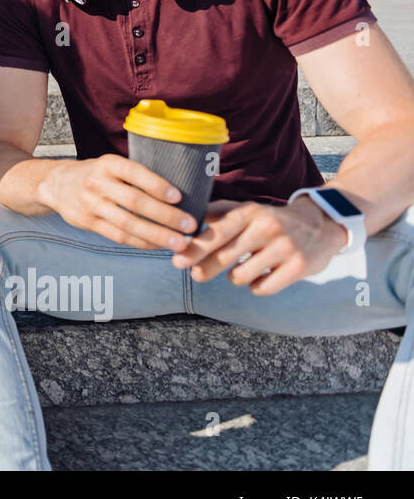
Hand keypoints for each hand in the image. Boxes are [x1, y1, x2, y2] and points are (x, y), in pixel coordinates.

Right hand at [36, 154, 196, 250]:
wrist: (55, 184)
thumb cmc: (95, 174)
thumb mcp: (110, 164)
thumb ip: (135, 175)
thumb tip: (178, 193)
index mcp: (107, 164)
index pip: (134, 172)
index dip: (157, 185)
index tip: (179, 197)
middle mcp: (96, 183)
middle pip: (134, 201)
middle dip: (165, 215)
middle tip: (189, 224)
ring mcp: (90, 205)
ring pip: (127, 223)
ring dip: (157, 235)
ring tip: (179, 243)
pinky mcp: (87, 223)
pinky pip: (118, 236)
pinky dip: (141, 242)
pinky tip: (158, 245)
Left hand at [170, 198, 348, 294]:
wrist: (322, 223)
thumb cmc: (273, 219)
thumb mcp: (248, 210)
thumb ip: (217, 213)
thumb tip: (184, 218)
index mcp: (250, 213)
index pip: (216, 232)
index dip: (194, 248)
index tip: (177, 260)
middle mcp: (266, 228)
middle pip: (225, 256)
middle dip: (205, 268)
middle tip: (197, 275)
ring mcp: (284, 248)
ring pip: (241, 276)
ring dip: (235, 277)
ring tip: (240, 270)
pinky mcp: (299, 267)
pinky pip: (262, 288)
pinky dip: (256, 286)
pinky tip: (260, 278)